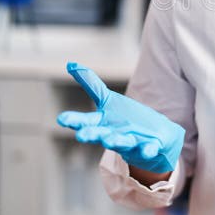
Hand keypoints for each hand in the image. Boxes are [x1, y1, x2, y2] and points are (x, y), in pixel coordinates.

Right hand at [57, 62, 184, 173]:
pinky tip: (148, 150)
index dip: (73, 120)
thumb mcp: (107, 99)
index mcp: (101, 123)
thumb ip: (90, 84)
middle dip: (91, 134)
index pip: (85, 120)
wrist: (153, 138)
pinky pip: (147, 149)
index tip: (61, 119)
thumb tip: (70, 64)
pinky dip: (147, 150)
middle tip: (81, 135)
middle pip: (100, 134)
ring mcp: (130, 141)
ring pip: (121, 142)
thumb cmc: (123, 119)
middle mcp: (112, 134)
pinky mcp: (147, 147)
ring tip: (108, 140)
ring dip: (115, 141)